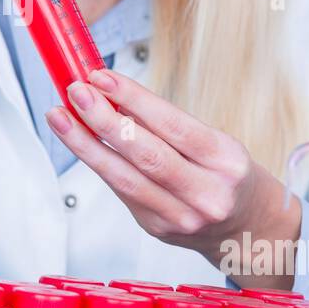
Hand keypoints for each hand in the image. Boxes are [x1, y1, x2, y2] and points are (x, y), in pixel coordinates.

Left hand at [45, 68, 301, 287]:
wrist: (248, 230)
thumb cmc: (228, 176)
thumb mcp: (215, 143)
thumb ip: (167, 125)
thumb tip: (116, 95)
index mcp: (226, 163)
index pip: (174, 126)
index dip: (135, 99)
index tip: (103, 78)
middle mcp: (206, 195)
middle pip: (146, 155)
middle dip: (103, 120)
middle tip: (76, 92)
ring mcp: (180, 218)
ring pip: (124, 178)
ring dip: (86, 144)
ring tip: (60, 117)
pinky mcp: (157, 229)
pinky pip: (121, 191)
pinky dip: (98, 163)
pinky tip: (79, 141)